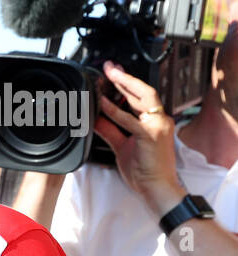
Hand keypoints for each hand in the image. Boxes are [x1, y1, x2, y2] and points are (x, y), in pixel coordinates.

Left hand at [93, 61, 185, 214]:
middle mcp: (159, 120)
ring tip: (107, 77)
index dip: (127, 82)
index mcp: (155, 121)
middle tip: (109, 67)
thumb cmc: (144, 169)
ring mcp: (158, 127)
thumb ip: (110, 131)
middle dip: (125, 77)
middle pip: (144, 91)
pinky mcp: (152, 136)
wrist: (156, 188)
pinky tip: (103, 104)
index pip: (142, 96)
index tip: (113, 73)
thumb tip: (95, 118)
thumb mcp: (122, 146)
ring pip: (142, 98)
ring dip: (123, 85)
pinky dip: (115, 111)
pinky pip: (131, 120)